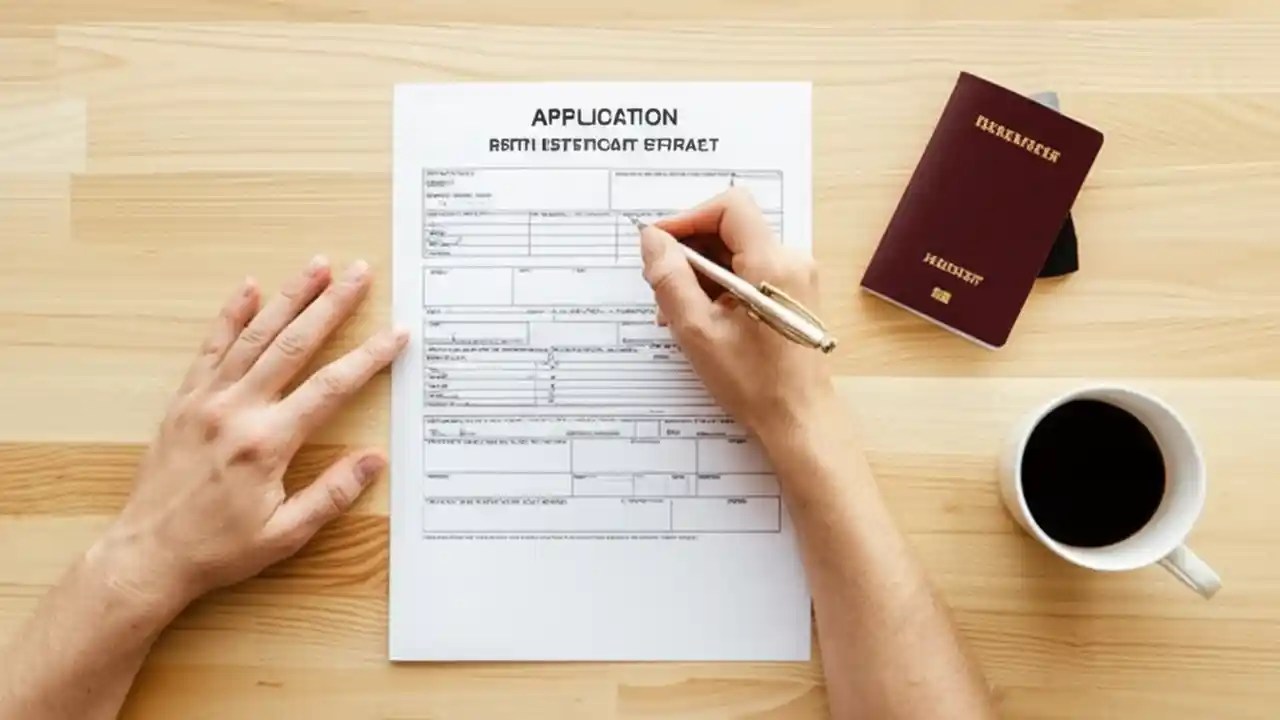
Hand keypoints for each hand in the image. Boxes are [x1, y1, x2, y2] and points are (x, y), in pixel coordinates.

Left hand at [88, 256, 406, 616]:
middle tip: (358, 273)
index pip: (330, 388)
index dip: (368, 358)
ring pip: (254, 337)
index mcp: (267, 443)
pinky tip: (248, 288)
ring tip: (316, 266)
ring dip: (288, 297)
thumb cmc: (218, 550)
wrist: (147, 555)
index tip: (396, 335)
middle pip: (294, 345)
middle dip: (330, 306)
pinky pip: (211, 349)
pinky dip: (231, 316)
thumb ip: (332, 494)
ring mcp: (206, 400)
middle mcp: (236, 410)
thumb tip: (374, 461)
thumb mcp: (285, 534)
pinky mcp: (184, 402)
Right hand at [639, 189, 835, 445]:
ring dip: (701, 272)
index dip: (689, 218)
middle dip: (690, 250)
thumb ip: (670, 278)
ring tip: (677, 311)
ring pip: (736, 251)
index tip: (660, 243)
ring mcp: (794, 276)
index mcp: (771, 264)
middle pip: (730, 228)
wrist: (798, 418)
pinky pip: (748, 271)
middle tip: (660, 284)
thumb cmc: (754, 383)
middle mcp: (790, 261)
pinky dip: (720, 285)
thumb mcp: (698, 331)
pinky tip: (702, 317)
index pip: (729, 207)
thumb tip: (653, 240)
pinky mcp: (791, 293)